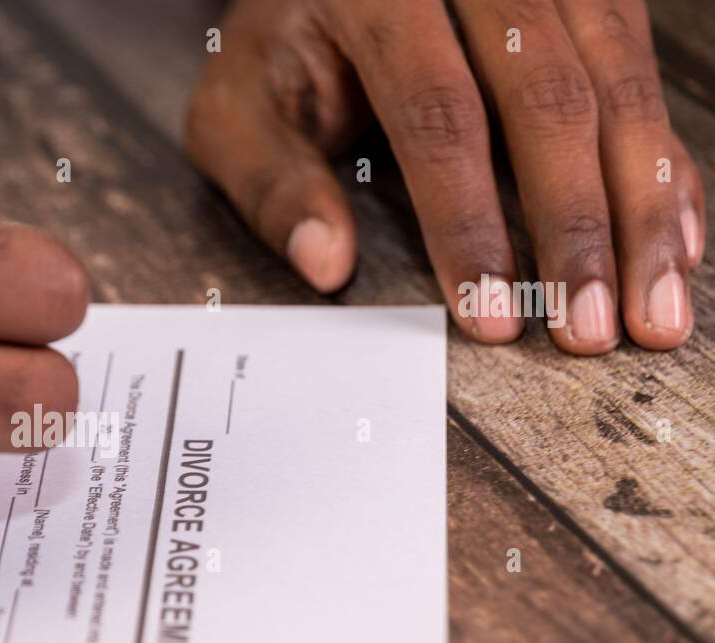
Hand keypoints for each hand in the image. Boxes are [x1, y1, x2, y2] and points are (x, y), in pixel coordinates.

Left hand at [186, 0, 704, 353]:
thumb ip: (271, 182)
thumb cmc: (284, 45)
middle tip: (591, 330)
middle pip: (550, 98)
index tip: (489, 312)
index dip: (469, 221)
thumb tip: (325, 264)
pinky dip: (665, 165)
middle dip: (578, 228)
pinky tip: (678, 240)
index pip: (438, 114)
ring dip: (642, 207)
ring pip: (617, 84)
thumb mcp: (239, 109)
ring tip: (653, 307)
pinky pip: (642, 71)